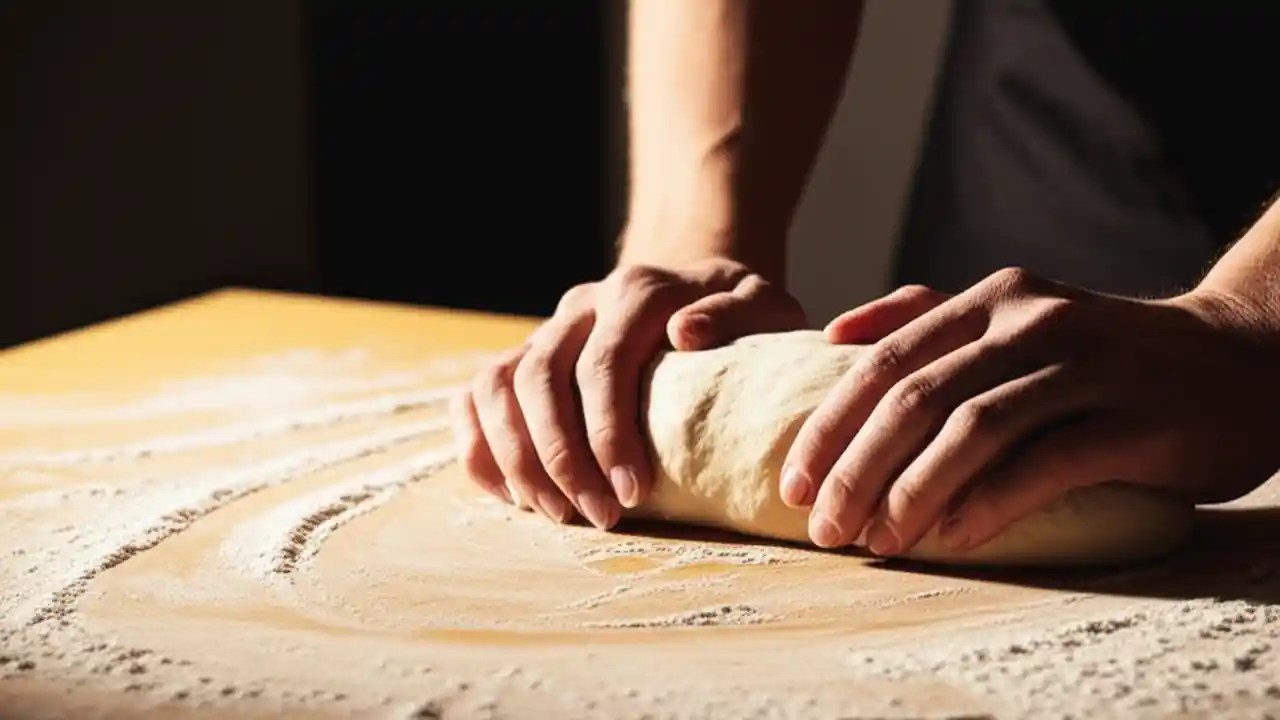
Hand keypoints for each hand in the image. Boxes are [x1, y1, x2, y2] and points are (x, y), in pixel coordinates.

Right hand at [451, 258, 805, 528]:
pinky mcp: (523, 358)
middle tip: (599, 517)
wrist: (700, 292)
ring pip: (497, 386)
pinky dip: (480, 447)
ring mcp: (545, 331)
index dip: (608, 434)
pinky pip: (476, 397)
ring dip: (518, 457)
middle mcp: (580, 306)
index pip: (602, 364)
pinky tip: (511, 496)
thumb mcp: (764, 304)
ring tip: (556, 514)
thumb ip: (736, 314)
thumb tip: (685, 333)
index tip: (633, 494)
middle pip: (539, 378)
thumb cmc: (740, 318)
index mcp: (635, 292)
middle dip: (561, 458)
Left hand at [779, 267, 1279, 555]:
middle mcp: (1031, 322)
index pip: (885, 362)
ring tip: (876, 541)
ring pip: (972, 428)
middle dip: (855, 469)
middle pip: (916, 398)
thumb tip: (835, 334)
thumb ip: (928, 317)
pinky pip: (1044, 463)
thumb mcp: (1017, 316)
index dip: (830, 426)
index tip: (793, 483)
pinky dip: (988, 503)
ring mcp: (1084, 366)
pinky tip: (951, 538)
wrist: (1237, 360)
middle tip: (822, 528)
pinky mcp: (1132, 419)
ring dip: (911, 492)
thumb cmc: (1105, 354)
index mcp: (993, 300)